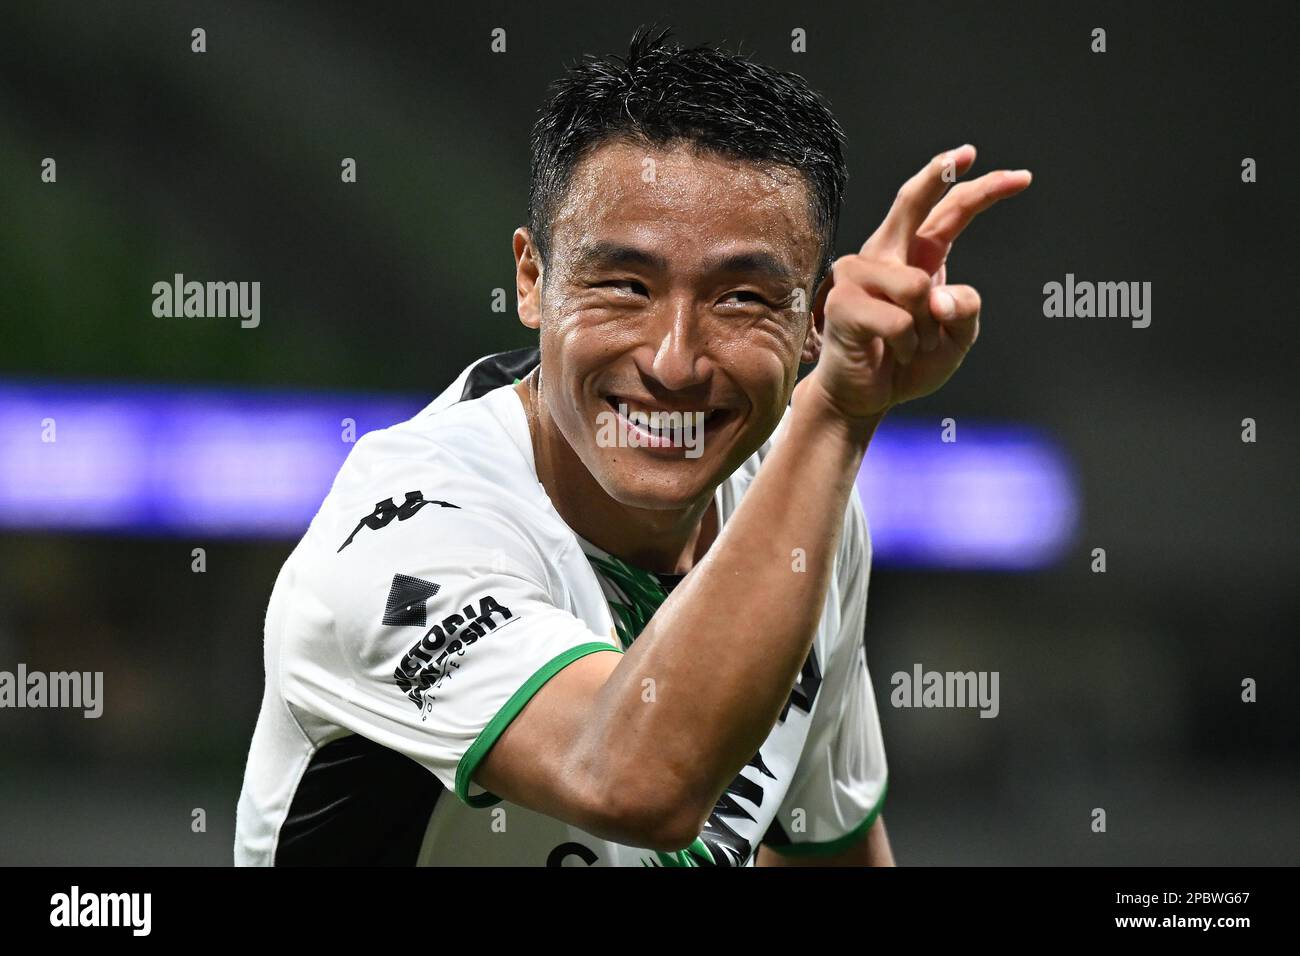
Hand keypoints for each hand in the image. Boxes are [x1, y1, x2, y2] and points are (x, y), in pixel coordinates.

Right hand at [809, 144, 1030, 419]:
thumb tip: (939, 296)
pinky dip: (907, 345)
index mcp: (916, 257)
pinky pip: (900, 320)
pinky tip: (888, 352)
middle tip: (967, 152)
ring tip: (909, 346)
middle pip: (911, 203)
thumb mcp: (956, 338)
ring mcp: (858, 274)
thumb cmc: (906, 363)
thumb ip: (966, 311)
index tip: (1021, 177)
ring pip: (917, 287)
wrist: (862, 397)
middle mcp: (885, 255)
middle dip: (937, 174)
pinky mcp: (843, 301)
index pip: (950, 213)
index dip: (983, 191)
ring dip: (925, 329)